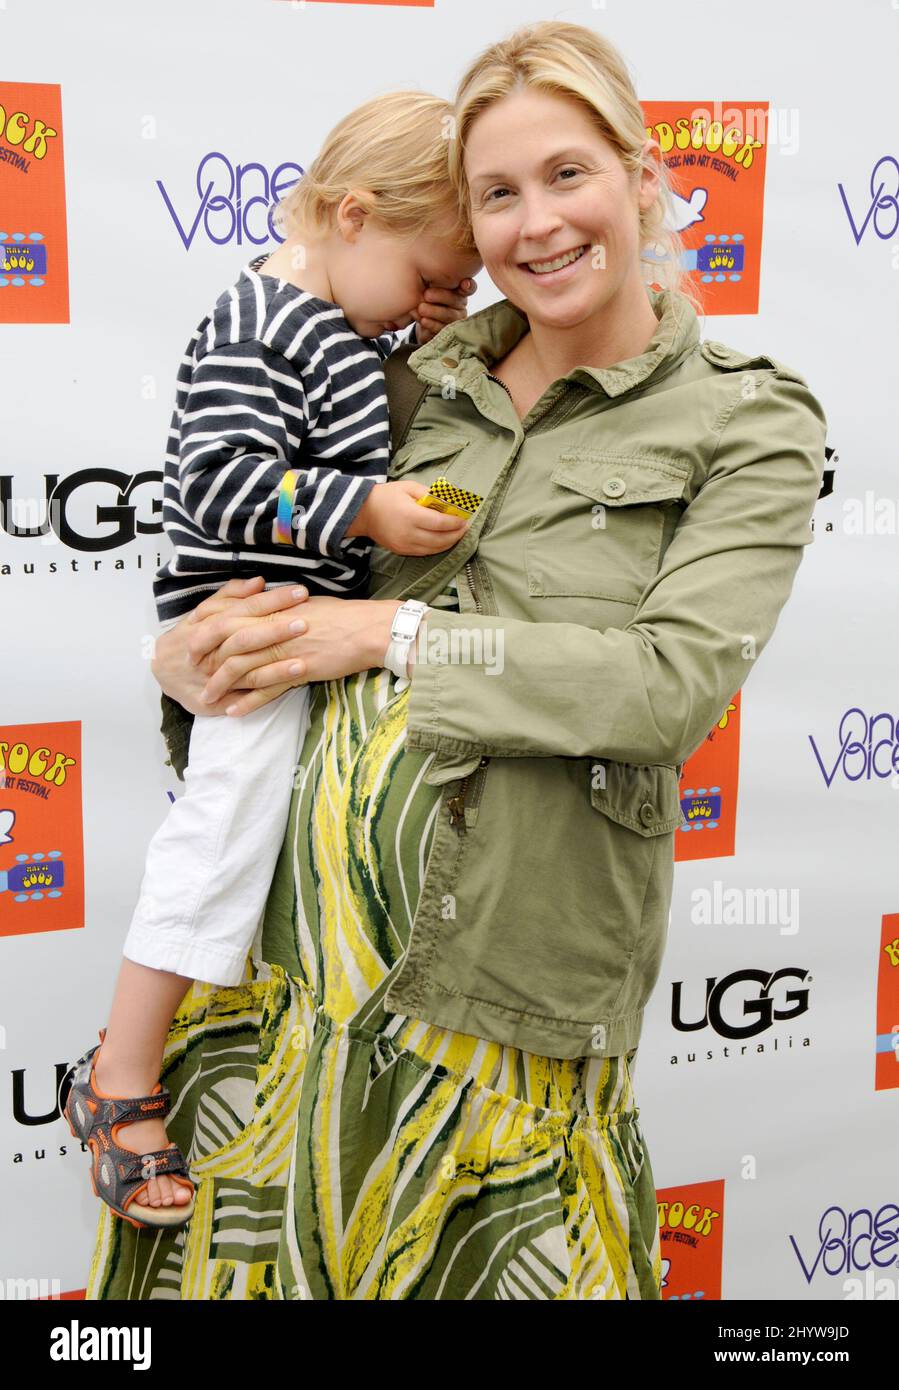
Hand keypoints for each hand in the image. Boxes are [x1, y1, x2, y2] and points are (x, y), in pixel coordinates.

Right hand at [151, 576, 311, 714]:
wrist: (163, 672)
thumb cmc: (188, 637)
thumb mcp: (203, 613)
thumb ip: (230, 596)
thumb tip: (258, 582)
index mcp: (208, 625)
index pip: (243, 608)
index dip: (271, 600)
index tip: (299, 593)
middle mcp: (210, 650)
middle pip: (243, 638)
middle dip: (274, 630)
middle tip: (305, 622)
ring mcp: (215, 675)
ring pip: (246, 668)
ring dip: (275, 664)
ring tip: (303, 659)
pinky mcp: (221, 697)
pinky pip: (247, 693)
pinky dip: (267, 688)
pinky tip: (291, 683)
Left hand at [199, 595, 403, 715]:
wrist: (366, 629)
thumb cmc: (341, 616)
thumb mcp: (303, 605)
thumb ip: (278, 610)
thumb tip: (265, 612)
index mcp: (271, 609)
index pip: (226, 617)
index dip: (206, 631)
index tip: (195, 642)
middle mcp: (271, 628)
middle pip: (224, 643)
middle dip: (204, 659)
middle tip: (192, 673)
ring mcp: (282, 651)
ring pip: (240, 668)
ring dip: (220, 684)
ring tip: (207, 698)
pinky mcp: (296, 672)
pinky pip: (264, 690)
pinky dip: (246, 702)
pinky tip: (233, 711)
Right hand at [345, 479, 469, 553]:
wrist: (362, 512)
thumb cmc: (385, 496)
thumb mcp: (408, 487)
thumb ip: (429, 494)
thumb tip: (448, 501)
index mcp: (410, 515)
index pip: (440, 523)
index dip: (455, 523)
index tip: (465, 519)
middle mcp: (408, 533)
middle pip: (440, 539)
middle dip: (456, 535)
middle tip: (465, 528)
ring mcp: (404, 545)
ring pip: (434, 549)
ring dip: (449, 543)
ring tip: (457, 534)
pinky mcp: (401, 551)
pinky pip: (424, 552)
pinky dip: (436, 547)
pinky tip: (443, 540)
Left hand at [412, 277, 476, 344]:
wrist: (420, 320)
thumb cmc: (426, 298)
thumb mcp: (428, 288)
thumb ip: (431, 282)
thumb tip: (427, 282)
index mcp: (459, 292)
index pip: (469, 288)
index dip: (468, 286)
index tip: (464, 284)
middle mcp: (460, 306)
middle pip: (456, 301)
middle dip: (441, 296)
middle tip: (426, 295)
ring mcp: (456, 321)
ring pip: (450, 316)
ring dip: (435, 312)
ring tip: (421, 308)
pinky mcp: (448, 334)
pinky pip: (442, 329)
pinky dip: (431, 324)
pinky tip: (423, 320)